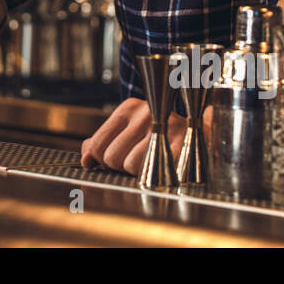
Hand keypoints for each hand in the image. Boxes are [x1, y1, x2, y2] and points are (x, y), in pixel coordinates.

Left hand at [80, 97, 194, 175]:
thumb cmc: (157, 133)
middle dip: (120, 165)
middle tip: (134, 160)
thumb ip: (102, 142)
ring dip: (138, 172)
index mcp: (129, 108)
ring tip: (150, 161)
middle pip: (112, 157)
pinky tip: (161, 165)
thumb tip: (85, 160)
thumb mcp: (127, 129)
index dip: (99, 159)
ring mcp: (164, 128)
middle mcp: (146, 113)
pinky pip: (154, 172)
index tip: (108, 160)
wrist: (198, 132)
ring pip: (130, 166)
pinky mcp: (181, 145)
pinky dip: (155, 175)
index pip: (97, 144)